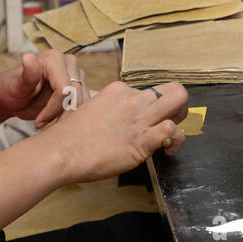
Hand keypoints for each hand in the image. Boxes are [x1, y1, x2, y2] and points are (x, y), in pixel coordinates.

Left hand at [0, 51, 88, 127]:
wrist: (13, 97)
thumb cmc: (12, 90)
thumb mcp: (17, 86)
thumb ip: (27, 73)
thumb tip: (28, 56)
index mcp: (54, 58)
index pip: (64, 89)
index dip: (53, 109)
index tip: (38, 123)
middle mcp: (69, 62)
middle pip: (76, 95)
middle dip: (61, 115)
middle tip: (45, 127)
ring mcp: (77, 73)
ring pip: (83, 101)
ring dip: (69, 117)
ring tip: (51, 125)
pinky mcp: (81, 84)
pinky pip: (86, 102)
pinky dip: (77, 115)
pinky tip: (63, 121)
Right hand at [43, 81, 189, 183]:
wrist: (61, 151)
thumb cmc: (69, 135)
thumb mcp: (86, 108)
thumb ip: (102, 106)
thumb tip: (110, 114)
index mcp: (118, 89)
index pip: (148, 91)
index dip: (152, 107)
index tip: (145, 121)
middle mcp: (132, 98)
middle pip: (173, 89)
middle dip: (178, 104)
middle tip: (170, 120)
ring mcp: (139, 117)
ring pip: (179, 100)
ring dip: (181, 119)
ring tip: (171, 136)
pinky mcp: (143, 138)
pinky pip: (173, 131)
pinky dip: (177, 141)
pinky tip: (167, 151)